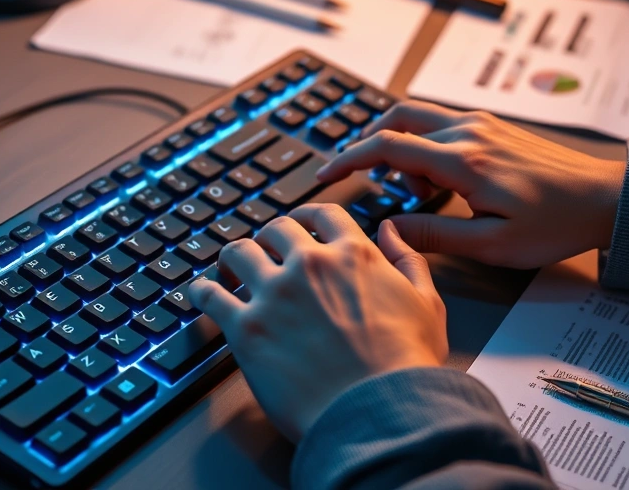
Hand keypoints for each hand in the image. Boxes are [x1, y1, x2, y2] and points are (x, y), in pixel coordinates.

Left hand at [188, 204, 446, 442]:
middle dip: (268, 240)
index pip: (321, 215)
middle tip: (264, 253)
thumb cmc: (406, 368)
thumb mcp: (427, 304)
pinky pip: (209, 295)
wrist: (379, 413)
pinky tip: (201, 295)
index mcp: (353, 255)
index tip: (298, 225)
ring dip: (232, 259)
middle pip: (274, 230)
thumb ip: (407, 260)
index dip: (306, 217)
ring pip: (237, 253)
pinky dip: (201, 291)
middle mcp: (309, 265)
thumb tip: (390, 232)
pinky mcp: (246, 328)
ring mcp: (274, 294)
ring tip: (229, 271)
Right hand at [316, 101, 625, 268]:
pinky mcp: (491, 127)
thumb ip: (433, 235)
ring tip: (413, 190)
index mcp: (462, 161)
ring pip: (418, 117)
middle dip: (369, 145)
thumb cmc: (555, 223)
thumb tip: (389, 228)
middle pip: (396, 117)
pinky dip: (423, 144)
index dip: (348, 159)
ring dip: (399, 145)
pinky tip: (437, 180)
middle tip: (361, 176)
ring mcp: (481, 124)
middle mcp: (468, 132)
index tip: (326, 175)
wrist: (605, 198)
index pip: (387, 146)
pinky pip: (441, 124)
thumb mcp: (491, 244)